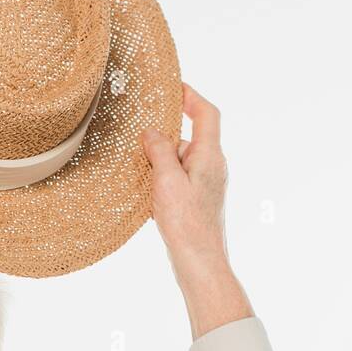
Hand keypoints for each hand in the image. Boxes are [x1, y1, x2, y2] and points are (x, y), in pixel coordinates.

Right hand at [141, 83, 229, 264]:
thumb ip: (160, 152)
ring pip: (181, 161)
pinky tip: (147, 193)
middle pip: (190, 138)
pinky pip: (179, 179)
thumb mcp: (167, 182)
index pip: (207, 113)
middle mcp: (213, 167)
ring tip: (139, 170)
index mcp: (210, 156)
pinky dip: (162, 179)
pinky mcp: (198, 201)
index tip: (174, 87)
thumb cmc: (187, 224)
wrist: (200, 262)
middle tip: (140, 137)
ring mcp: (206, 185)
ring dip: (160, 162)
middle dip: (165, 136)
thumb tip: (152, 133)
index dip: (192, 96)